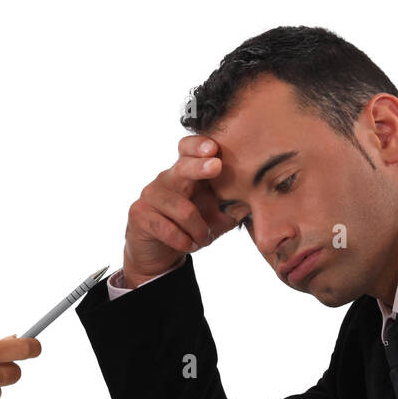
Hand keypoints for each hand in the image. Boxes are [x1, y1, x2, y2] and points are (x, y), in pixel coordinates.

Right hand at [122, 134, 240, 286]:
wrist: (158, 252)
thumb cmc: (189, 229)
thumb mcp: (215, 219)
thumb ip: (232, 208)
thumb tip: (258, 200)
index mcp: (186, 173)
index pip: (187, 149)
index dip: (198, 146)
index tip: (214, 148)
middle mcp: (167, 178)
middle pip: (182, 167)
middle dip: (200, 167)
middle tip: (216, 166)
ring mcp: (150, 195)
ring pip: (182, 209)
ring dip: (199, 229)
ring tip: (203, 240)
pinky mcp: (139, 214)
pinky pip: (167, 227)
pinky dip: (183, 240)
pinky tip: (189, 245)